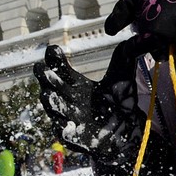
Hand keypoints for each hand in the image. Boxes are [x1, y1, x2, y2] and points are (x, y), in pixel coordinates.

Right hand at [33, 42, 144, 156]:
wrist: (126, 133)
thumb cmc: (119, 102)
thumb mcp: (122, 77)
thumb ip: (125, 56)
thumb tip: (135, 36)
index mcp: (75, 84)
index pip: (61, 69)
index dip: (55, 60)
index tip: (53, 50)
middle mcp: (68, 100)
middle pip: (51, 87)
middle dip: (45, 78)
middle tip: (40, 68)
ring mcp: (69, 119)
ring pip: (53, 109)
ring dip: (50, 102)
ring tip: (46, 94)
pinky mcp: (75, 138)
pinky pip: (64, 133)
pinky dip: (63, 129)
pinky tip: (63, 124)